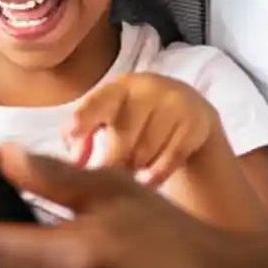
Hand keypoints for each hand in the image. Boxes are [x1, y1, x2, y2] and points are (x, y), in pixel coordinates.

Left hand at [68, 73, 220, 185]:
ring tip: (135, 166)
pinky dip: (158, 173)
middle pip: (122, 138)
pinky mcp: (195, 121)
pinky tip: (150, 179)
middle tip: (112, 172)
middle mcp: (145, 89)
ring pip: (146, 152)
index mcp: (116, 88)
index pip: (97, 103)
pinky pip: (171, 158)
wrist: (187, 108)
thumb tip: (74, 162)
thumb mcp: (108, 119)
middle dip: (115, 161)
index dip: (83, 118)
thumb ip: (84, 136)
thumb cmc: (134, 117)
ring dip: (136, 168)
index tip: (72, 133)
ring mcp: (173, 102)